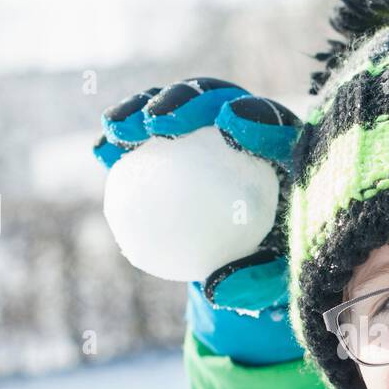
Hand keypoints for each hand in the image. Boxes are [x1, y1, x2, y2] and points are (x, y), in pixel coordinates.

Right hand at [93, 78, 299, 297]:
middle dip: (189, 101)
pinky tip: (103, 152)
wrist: (246, 251)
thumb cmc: (267, 266)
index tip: (228, 125)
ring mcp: (207, 125)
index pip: (276, 124)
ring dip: (147, 106)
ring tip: (121, 130)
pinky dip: (124, 134)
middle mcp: (248, 126)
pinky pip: (145, 131)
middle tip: (160, 124)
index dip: (255, 115)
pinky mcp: (173, 135)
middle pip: (220, 99)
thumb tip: (217, 289)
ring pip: (178, 104)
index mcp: (286, 151)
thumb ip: (255, 283)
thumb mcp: (272, 284)